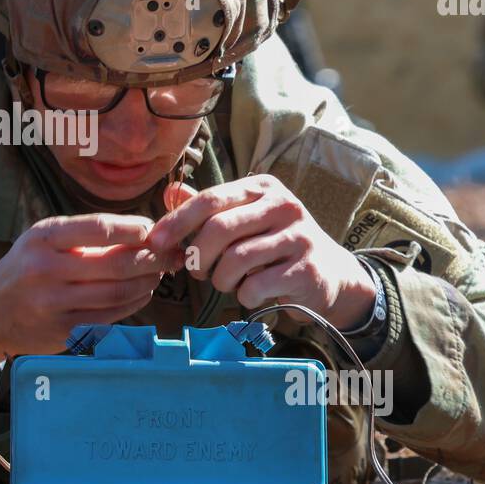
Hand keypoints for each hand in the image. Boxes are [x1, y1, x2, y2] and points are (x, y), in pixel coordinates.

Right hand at [0, 213, 177, 362]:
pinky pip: (111, 316)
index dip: (134, 229)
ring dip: (148, 282)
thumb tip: (142, 232)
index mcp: (43, 239)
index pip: (99, 229)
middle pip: (116, 264)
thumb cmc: (24, 268)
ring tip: (159, 272)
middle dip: (152, 258)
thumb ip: (84, 234)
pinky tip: (142, 292)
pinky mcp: (64, 331)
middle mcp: (47, 270)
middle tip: (169, 255)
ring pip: (119, 293)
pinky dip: (134, 302)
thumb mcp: (41, 239)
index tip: (152, 229)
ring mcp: (56, 304)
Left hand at [146, 174, 376, 329]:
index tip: (154, 242)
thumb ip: (209, 207)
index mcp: (262, 187)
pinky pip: (256, 286)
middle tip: (197, 272)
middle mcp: (284, 205)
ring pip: (236, 260)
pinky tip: (251, 294)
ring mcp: (299, 236)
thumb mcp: (245, 218)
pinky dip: (244, 296)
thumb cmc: (275, 244)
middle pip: (220, 228)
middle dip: (197, 256)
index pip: (210, 199)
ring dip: (221, 279)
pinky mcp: (307, 269)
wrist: (330, 273)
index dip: (177, 222)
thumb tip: (170, 191)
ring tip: (228, 282)